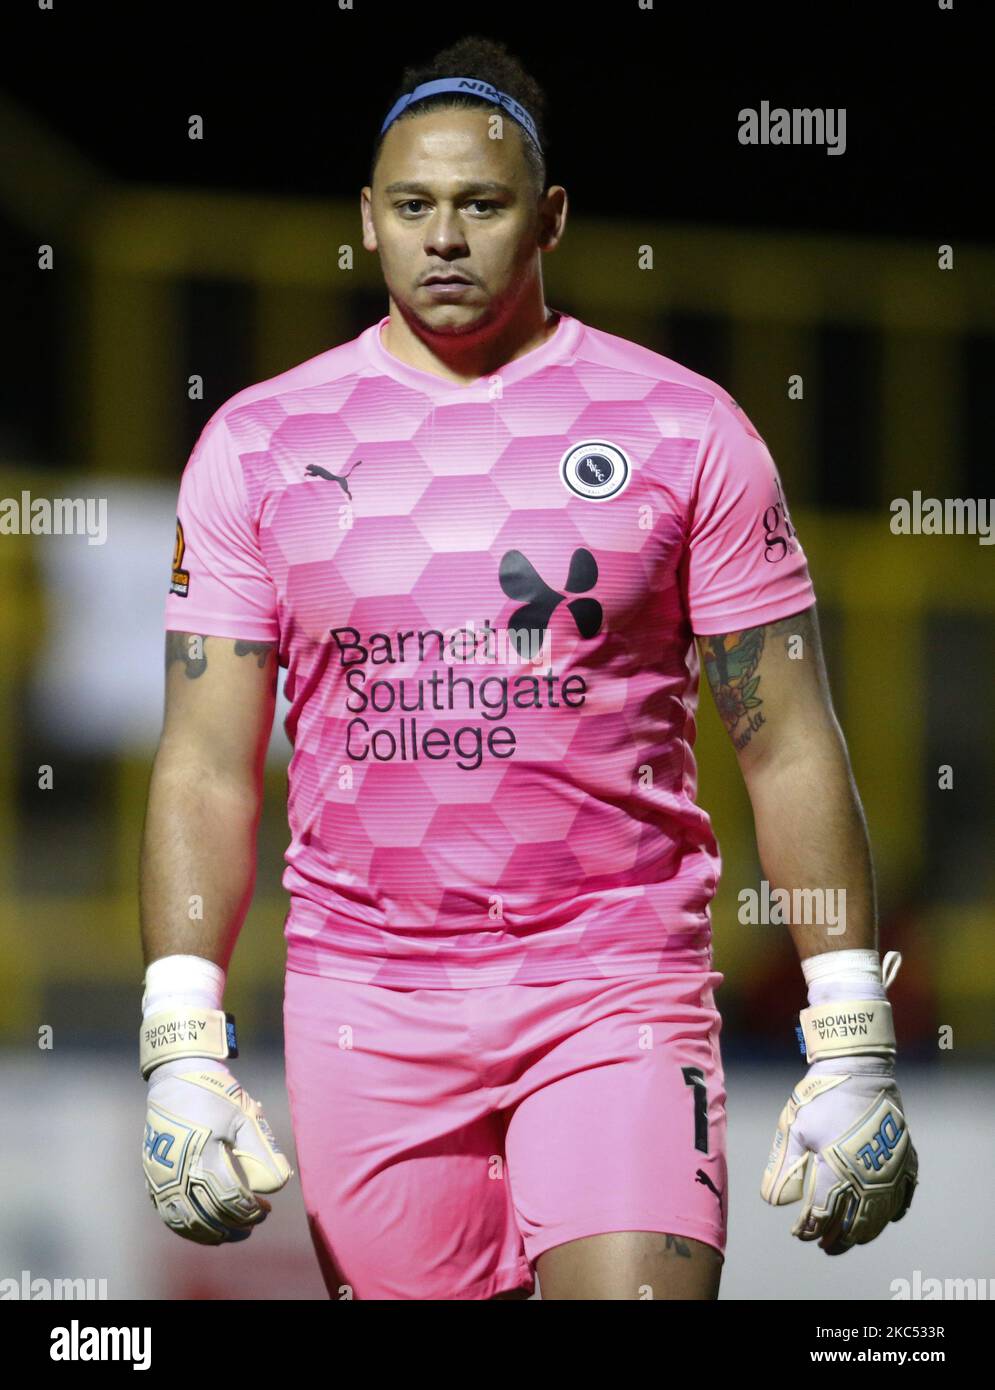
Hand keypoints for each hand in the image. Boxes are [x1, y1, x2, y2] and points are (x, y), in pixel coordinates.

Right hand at [143, 1057, 292, 1244]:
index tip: (266, 1209)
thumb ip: (262, 1151)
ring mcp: (161, 1177)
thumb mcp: (245, 1117)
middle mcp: (177, 1171)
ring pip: (185, 1221)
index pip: (229, 1198)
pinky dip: (188, 1227)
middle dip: (235, 1224)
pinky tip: (206, 1229)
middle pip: (208, 1214)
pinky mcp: (152, 1177)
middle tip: (254, 1224)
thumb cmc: (215, 1095)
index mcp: (202, 1154)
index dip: (250, 1210)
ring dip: (211, 1232)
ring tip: (233, 1233)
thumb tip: (279, 1185)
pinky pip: (168, 1213)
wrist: (176, 1078)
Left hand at [761, 1054, 917, 1254]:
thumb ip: (784, 1167)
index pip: (822, 1215)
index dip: (810, 1228)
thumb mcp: (794, 1128)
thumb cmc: (822, 1096)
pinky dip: (892, 1211)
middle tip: (824, 1245)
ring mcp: (891, 1169)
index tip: (800, 1233)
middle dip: (837, 1238)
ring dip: (863, 1232)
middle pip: (854, 1224)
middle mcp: (868, 1176)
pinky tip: (883, 1217)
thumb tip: (774, 1201)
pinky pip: (904, 1196)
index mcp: (838, 1170)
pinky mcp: (905, 1158)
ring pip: (880, 1216)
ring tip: (849, 1239)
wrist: (858, 1068)